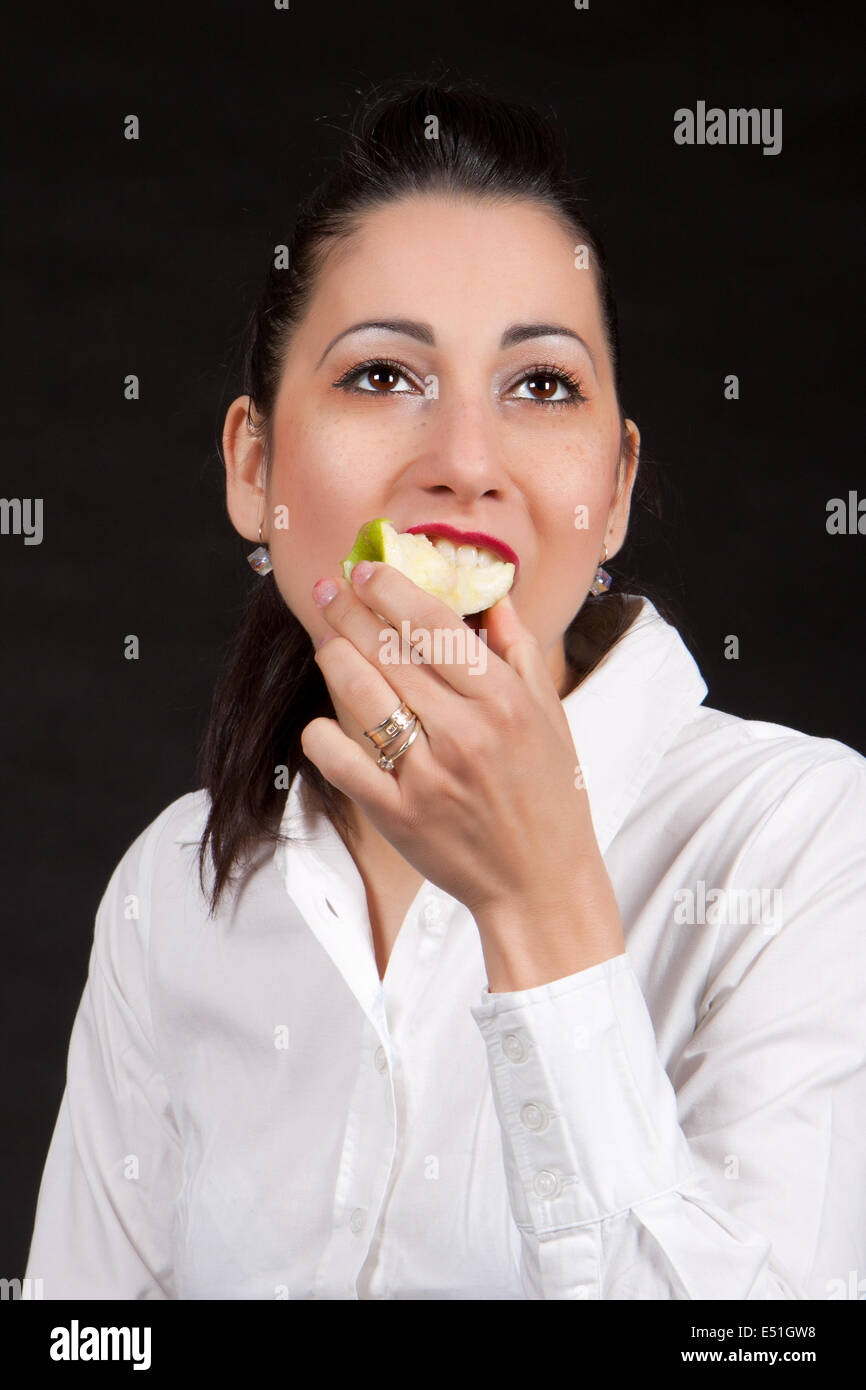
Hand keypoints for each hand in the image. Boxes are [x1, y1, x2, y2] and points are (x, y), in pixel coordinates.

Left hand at [301, 560, 624, 989]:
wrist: (541, 882)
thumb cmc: (550, 795)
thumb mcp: (551, 716)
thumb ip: (519, 652)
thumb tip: (492, 596)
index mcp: (505, 701)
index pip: (434, 626)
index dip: (391, 589)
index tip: (367, 568)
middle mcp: (466, 732)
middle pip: (390, 653)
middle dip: (350, 611)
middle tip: (329, 588)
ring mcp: (428, 774)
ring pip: (360, 696)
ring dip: (334, 657)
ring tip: (327, 639)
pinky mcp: (399, 813)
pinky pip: (342, 761)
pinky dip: (324, 734)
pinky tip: (325, 720)